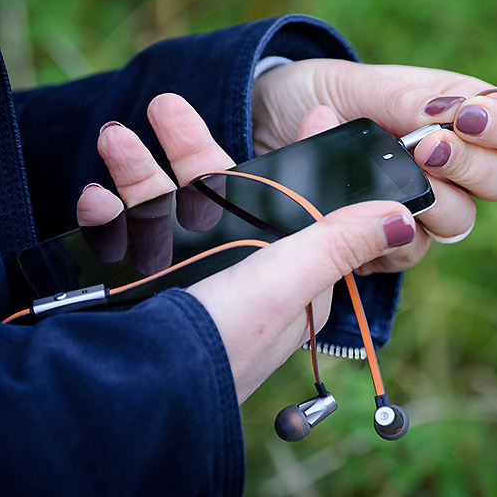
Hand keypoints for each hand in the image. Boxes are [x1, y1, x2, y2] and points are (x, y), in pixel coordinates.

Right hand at [76, 94, 417, 401]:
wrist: (134, 390)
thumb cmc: (224, 340)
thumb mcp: (288, 283)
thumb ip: (338, 243)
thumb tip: (401, 218)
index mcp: (285, 275)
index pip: (301, 206)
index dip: (307, 159)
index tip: (312, 111)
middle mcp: (237, 274)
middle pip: (220, 193)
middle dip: (190, 148)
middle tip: (167, 106)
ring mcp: (185, 278)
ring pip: (166, 207)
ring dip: (137, 172)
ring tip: (113, 138)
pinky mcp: (142, 286)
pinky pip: (127, 238)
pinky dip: (109, 218)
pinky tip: (95, 201)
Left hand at [252, 59, 496, 253]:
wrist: (266, 128)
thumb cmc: (320, 95)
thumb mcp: (362, 84)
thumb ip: (410, 100)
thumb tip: (455, 119)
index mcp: (462, 115)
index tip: (470, 120)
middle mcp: (454, 164)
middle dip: (473, 165)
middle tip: (427, 146)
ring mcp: (426, 204)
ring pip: (463, 221)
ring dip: (435, 199)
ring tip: (397, 174)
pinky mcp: (389, 239)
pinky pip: (411, 248)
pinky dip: (392, 229)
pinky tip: (366, 207)